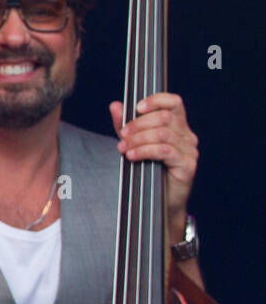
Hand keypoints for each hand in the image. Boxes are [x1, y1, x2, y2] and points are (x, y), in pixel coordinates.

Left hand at [109, 92, 197, 240]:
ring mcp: (189, 150)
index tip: (136, 108)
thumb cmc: (147, 169)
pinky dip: (145, 151)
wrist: (155, 202)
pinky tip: (132, 156)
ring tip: (124, 148)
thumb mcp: (133, 142)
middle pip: (164, 117)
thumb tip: (115, 106)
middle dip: (138, 124)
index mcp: (177, 125)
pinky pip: (165, 150)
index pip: (173, 102)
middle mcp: (186, 135)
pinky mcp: (187, 164)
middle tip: (122, 136)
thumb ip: (124, 124)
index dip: (156, 100)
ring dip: (139, 139)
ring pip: (163, 134)